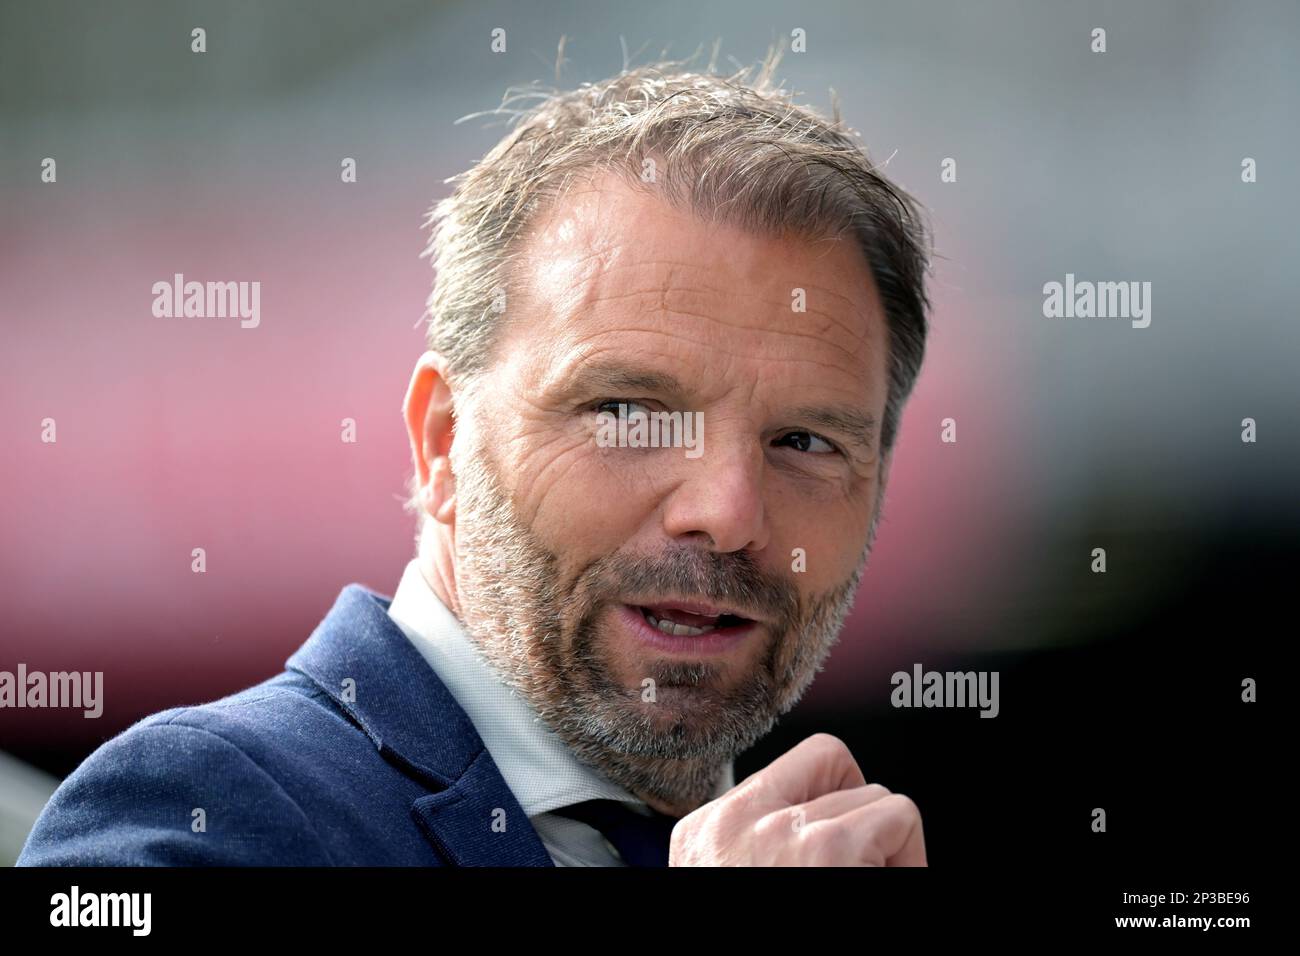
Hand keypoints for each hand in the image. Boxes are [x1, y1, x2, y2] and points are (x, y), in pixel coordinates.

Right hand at [669, 733, 926, 865]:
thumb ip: (755, 840)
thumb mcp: (726, 870)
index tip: (835, 846)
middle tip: (856, 866)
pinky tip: (883, 880)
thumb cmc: (742, 932)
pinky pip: (899, 814)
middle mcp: (735, 823)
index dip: (823, 805)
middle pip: (830, 772)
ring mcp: (783, 832)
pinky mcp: (830, 848)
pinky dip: (908, 854)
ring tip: (867, 877)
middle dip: (855, 820)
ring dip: (881, 841)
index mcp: (702, 833)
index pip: (780, 772)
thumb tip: (801, 819)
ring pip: (870, 795)